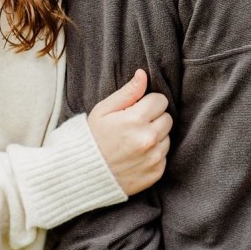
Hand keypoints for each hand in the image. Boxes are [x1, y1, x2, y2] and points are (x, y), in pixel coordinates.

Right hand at [88, 69, 171, 195]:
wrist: (83, 174)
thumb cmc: (91, 138)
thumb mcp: (103, 111)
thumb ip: (127, 92)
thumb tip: (143, 74)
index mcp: (136, 120)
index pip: (161, 100)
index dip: (148, 103)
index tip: (136, 110)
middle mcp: (148, 139)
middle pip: (167, 118)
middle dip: (154, 119)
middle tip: (134, 126)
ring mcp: (154, 157)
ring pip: (167, 137)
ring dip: (155, 137)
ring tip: (133, 142)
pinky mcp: (156, 172)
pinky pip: (164, 156)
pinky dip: (154, 154)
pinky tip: (136, 156)